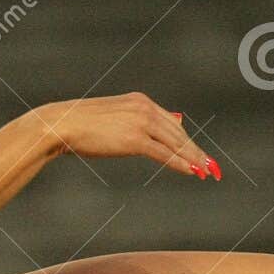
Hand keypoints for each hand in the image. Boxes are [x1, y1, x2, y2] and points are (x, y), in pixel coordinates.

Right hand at [36, 93, 219, 179]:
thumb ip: (130, 124)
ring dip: (194, 159)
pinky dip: (181, 164)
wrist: (62, 124)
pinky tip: (193, 172)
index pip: (171, 123)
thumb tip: (144, 136)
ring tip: (206, 172)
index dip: (186, 140)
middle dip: (196, 151)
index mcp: (139, 101)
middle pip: (178, 133)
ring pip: (176, 144)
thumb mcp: (109, 120)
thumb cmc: (79, 126)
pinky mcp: (135, 139)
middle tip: (211, 165)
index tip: (197, 152)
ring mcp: (141, 123)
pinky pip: (164, 154)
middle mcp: (145, 108)